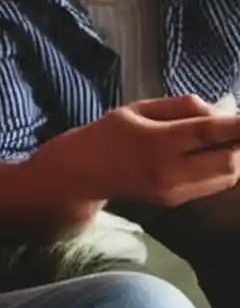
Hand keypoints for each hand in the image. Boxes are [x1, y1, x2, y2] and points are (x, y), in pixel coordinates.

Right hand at [64, 94, 239, 205]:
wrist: (83, 173)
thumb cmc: (108, 133)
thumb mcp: (138, 108)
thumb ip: (181, 106)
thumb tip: (222, 111)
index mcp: (155, 141)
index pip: (209, 132)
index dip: (239, 126)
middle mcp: (168, 170)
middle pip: (229, 161)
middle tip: (238, 129)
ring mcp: (174, 190)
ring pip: (228, 176)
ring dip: (235, 156)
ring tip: (225, 139)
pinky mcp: (177, 200)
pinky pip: (214, 183)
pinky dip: (223, 167)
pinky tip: (210, 153)